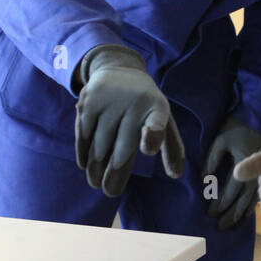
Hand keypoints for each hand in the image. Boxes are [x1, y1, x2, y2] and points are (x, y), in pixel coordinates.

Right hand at [74, 44, 184, 196]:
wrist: (119, 69)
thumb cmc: (146, 104)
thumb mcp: (163, 118)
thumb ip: (171, 146)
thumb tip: (176, 174)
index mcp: (157, 107)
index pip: (157, 122)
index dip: (153, 135)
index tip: (148, 149)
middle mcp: (134, 102)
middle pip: (123, 145)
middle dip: (116, 171)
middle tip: (110, 191)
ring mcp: (110, 100)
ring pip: (101, 142)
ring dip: (97, 165)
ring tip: (95, 182)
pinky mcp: (88, 100)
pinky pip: (84, 133)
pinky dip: (84, 150)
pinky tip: (85, 164)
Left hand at [202, 115, 260, 229]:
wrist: (257, 117)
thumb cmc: (235, 127)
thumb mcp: (220, 141)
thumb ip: (212, 161)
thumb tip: (205, 181)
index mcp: (244, 164)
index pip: (231, 190)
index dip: (220, 203)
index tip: (210, 213)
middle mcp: (256, 172)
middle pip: (243, 200)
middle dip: (231, 215)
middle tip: (221, 227)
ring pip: (253, 200)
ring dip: (242, 214)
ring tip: (232, 226)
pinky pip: (259, 194)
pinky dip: (251, 206)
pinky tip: (245, 215)